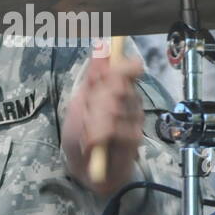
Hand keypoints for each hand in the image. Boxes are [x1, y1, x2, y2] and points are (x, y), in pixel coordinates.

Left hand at [61, 48, 145, 197]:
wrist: (84, 169)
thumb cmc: (81, 136)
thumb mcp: (79, 104)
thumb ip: (93, 77)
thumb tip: (101, 45)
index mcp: (115, 89)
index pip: (127, 67)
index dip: (120, 66)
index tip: (108, 70)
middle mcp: (129, 100)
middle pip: (119, 86)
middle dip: (97, 100)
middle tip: (87, 113)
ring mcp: (134, 119)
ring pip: (116, 109)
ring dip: (94, 122)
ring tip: (88, 134)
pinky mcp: (135, 138)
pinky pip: (119, 130)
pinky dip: (99, 137)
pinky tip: (94, 144)